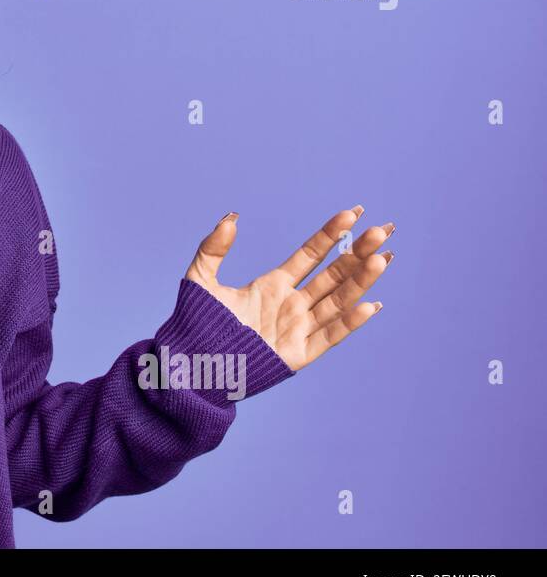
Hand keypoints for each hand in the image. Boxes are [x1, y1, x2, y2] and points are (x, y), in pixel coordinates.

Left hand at [185, 206, 393, 372]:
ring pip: (338, 300)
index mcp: (274, 284)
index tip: (353, 213)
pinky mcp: (298, 354)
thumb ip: (212, 248)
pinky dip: (350, 322)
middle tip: (382, 229)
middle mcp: (292, 304)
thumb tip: (231, 217)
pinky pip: (330, 336)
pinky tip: (371, 304)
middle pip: (332, 274)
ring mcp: (298, 328)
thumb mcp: (200, 278)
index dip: (331, 234)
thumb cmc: (196, 322)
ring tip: (382, 257)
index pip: (310, 254)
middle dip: (357, 252)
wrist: (193, 363)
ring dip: (361, 280)